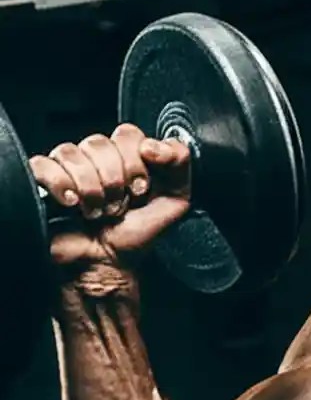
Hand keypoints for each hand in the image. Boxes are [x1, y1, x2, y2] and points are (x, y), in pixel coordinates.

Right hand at [29, 124, 191, 266]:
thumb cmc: (136, 235)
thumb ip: (180, 163)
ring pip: (71, 152)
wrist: (106, 264)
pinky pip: (44, 165)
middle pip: (99, 142)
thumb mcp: (176, 200)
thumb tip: (154, 143)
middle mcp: (96, 159)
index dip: (135, 159)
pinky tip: (71, 203)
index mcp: (127, 158)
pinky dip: (60, 184)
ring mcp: (67, 169)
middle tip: (120, 204)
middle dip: (115, 179)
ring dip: (91, 188)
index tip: (140, 188)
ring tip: (98, 211)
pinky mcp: (41, 182)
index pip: (127, 134)